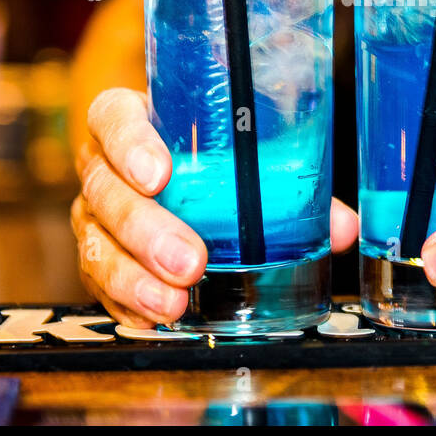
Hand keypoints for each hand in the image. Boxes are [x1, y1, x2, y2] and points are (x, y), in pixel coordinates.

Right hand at [71, 88, 358, 327]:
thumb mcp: (242, 149)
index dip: (130, 144)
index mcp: (130, 118)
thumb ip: (289, 178)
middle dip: (146, 230)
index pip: (113, 118)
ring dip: (134, 277)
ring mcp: (93, 213)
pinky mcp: (98, 254)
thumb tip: (342, 226)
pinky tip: (156, 318)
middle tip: (190, 259)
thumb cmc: (208, 150)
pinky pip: (100, 282)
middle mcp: (102, 165)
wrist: (167, 169)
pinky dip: (127, 303)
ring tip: (174, 302)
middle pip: (105, 191)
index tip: (161, 173)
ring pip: (96, 242)